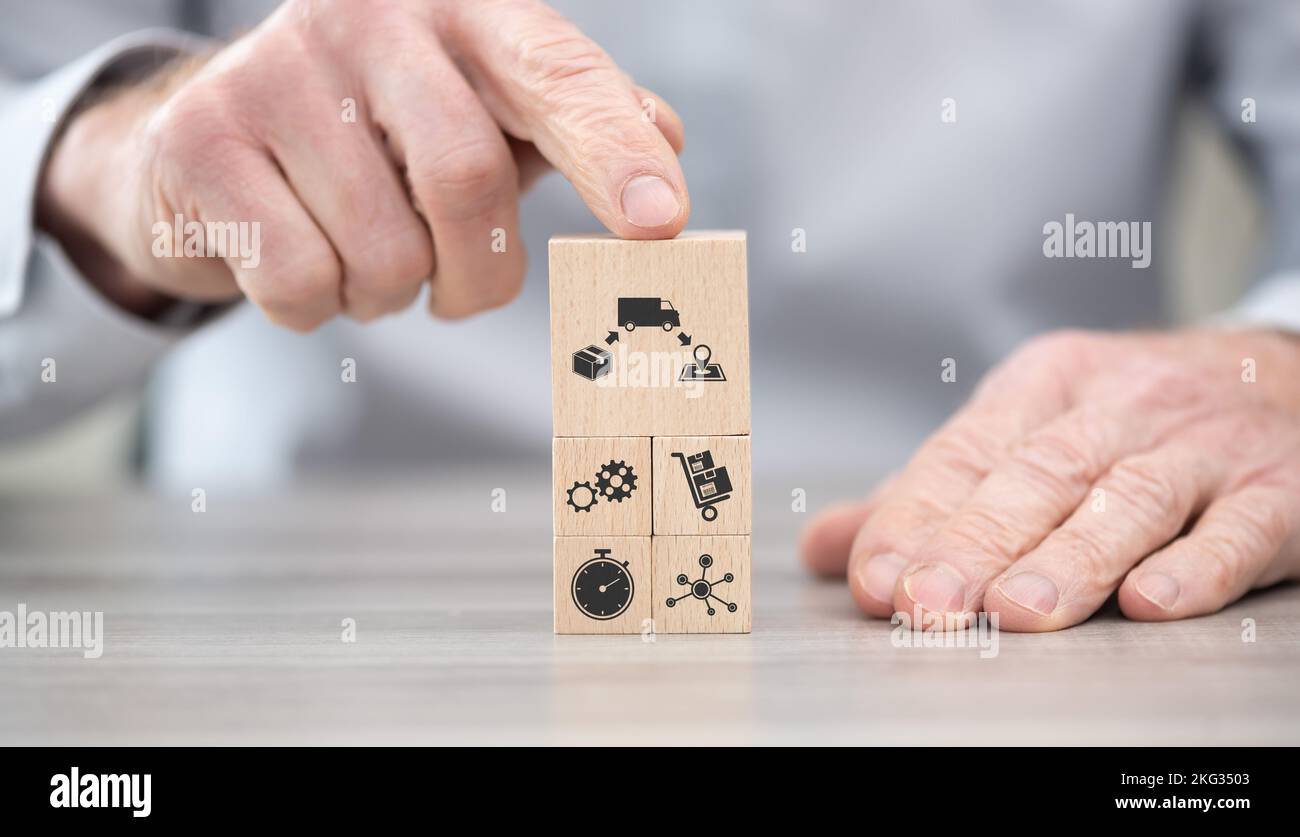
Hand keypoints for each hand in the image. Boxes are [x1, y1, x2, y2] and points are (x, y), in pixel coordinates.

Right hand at [36, 0, 687, 325]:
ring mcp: (273, 73)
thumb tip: (665, 134)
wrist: (219, 134)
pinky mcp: (200, 142)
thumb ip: (576, 120)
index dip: (612, 149)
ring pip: (384, 255)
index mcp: (464, 10)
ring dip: (391, 294)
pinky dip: (320, 307)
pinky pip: (301, 284)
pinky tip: (301, 256)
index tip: (661, 224)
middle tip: (465, 293)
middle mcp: (369, 20)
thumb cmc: (388, 132)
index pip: (556, 73)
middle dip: (481, 273)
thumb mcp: (490, 111)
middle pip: (467, 178)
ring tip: (363, 253)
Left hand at [800, 329, 1299, 630]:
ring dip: (1070, 559)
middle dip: (974, 545)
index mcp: (1042, 384)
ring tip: (1016, 612)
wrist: (1278, 375)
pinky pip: (1237, 527)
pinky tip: (1152, 601)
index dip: (915, 519)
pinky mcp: (1277, 489)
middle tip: (926, 606)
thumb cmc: (1124, 420)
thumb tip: (821, 550)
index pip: (964, 454)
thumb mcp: (1023, 431)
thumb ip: (926, 496)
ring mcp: (1202, 445)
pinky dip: (1197, 565)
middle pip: (1036, 476)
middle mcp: (1118, 406)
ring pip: (1127, 499)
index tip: (874, 579)